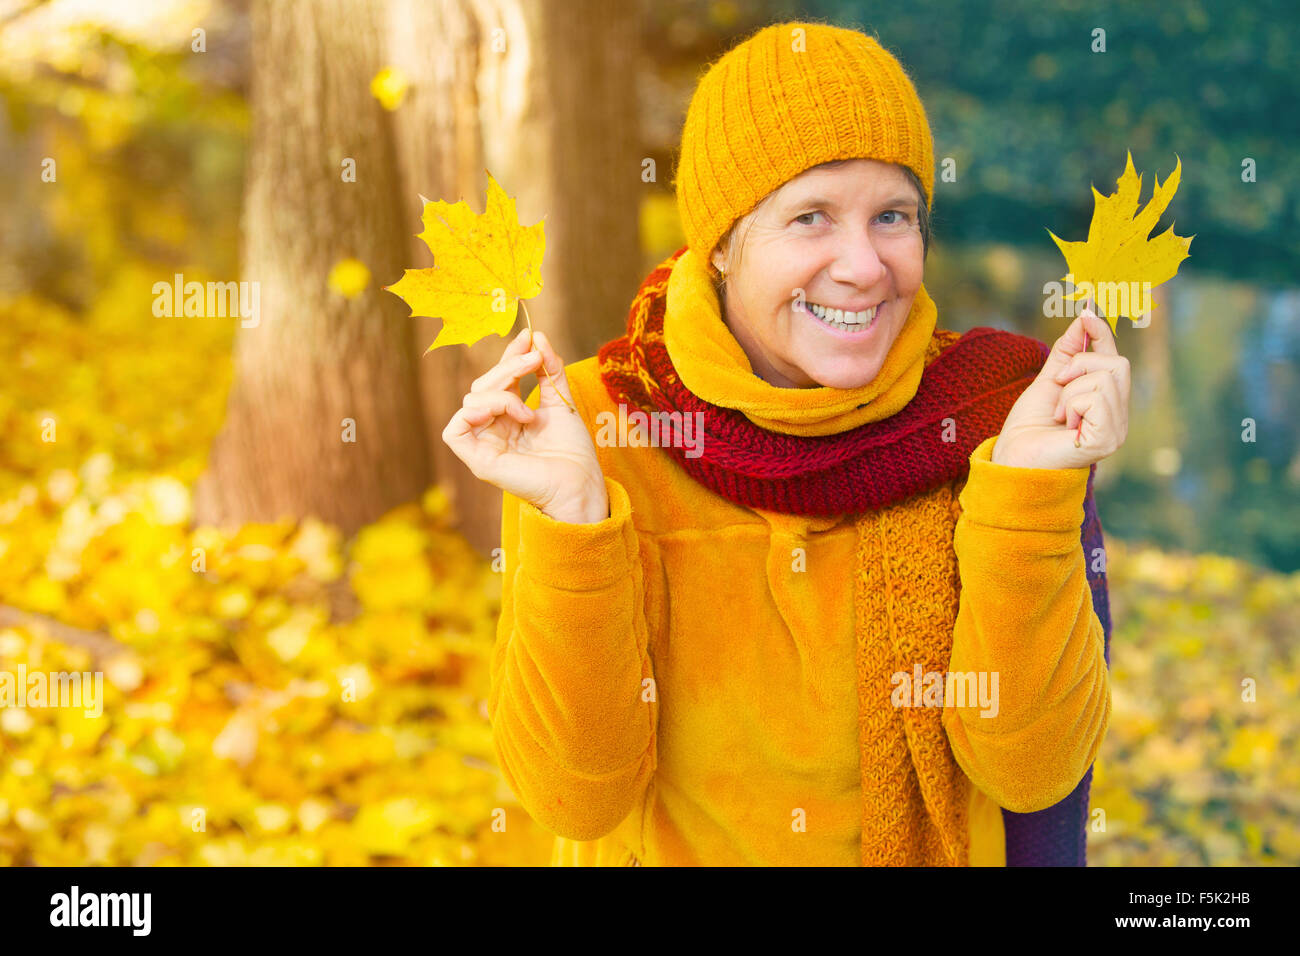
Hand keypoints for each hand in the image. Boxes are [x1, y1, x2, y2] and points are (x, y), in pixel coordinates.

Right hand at [442, 328, 608, 522]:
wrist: (580, 483)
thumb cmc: (572, 452)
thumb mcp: (562, 401)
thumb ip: (550, 371)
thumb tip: (537, 336)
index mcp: (509, 417)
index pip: (499, 379)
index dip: (509, 356)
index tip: (528, 337)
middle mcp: (494, 429)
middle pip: (483, 385)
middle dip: (508, 367)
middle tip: (534, 360)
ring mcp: (484, 444)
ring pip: (471, 401)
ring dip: (500, 393)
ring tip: (529, 410)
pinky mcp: (478, 461)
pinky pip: (455, 430)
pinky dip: (473, 413)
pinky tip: (501, 411)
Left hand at [992, 300, 1130, 469]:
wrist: (1012, 457)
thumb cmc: (1028, 428)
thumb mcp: (1048, 381)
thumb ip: (1067, 353)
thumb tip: (1085, 316)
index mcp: (1105, 404)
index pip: (1114, 360)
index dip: (1103, 334)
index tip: (1087, 311)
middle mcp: (1117, 417)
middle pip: (1117, 363)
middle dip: (1079, 365)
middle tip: (1057, 384)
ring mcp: (1117, 429)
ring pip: (1105, 378)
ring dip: (1070, 390)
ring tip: (1059, 413)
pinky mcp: (1109, 438)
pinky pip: (1097, 397)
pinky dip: (1073, 404)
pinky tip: (1065, 424)